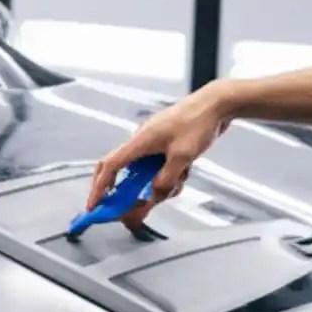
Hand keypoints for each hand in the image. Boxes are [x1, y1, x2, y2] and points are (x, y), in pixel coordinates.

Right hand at [85, 80, 234, 231]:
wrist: (217, 103)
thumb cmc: (198, 123)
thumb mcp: (182, 157)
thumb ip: (165, 180)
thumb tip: (153, 195)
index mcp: (140, 141)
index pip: (110, 167)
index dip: (99, 188)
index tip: (94, 206)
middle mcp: (142, 142)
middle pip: (122, 171)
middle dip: (126, 191)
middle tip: (134, 207)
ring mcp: (153, 143)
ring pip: (146, 172)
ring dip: (160, 183)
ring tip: (180, 180)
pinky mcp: (165, 145)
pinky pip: (159, 167)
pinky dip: (170, 175)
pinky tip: (186, 171)